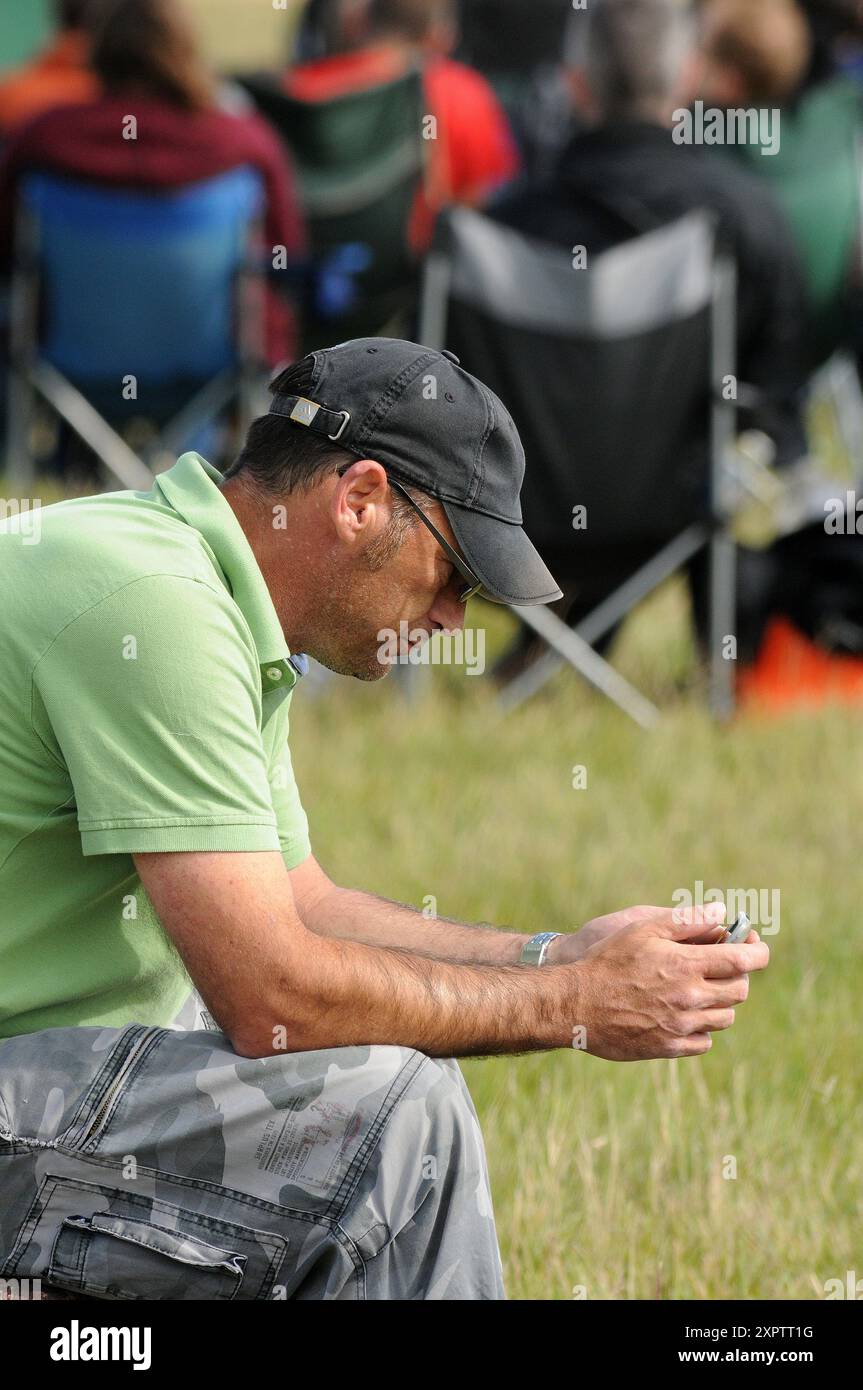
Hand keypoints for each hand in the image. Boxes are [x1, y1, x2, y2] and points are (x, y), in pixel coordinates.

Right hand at [567, 904, 768, 1060]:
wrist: (576, 1004)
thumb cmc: (607, 960)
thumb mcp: (643, 928)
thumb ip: (687, 920)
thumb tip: (722, 911)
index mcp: (687, 965)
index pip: (744, 960)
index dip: (757, 951)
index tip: (755, 946)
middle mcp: (691, 998)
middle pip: (740, 990)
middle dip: (737, 975)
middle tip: (721, 965)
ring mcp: (682, 1025)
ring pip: (725, 1017)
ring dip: (720, 1001)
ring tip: (699, 988)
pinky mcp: (670, 1046)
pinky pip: (704, 1041)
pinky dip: (702, 1027)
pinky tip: (684, 1013)